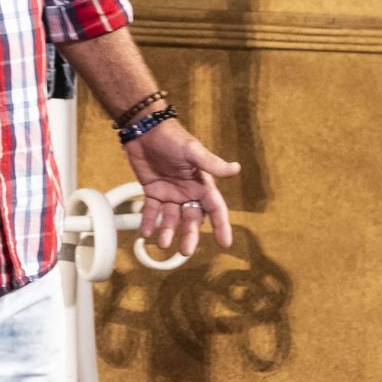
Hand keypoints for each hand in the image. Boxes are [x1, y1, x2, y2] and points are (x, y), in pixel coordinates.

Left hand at [124, 121, 240, 257]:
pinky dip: (148, 221)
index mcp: (202, 184)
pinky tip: (145, 232)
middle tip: (185, 251)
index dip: (221, 226)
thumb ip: (211, 163)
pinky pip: (151, 211)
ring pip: (172, 218)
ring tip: (162, 243)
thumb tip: (236, 169)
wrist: (145, 129)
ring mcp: (170, 193)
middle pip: (192, 219)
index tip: (224, 243)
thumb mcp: (193, 151)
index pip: (215, 208)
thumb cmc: (172, 138)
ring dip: (168, 231)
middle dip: (190, 236)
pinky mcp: (152, 191)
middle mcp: (188, 191)